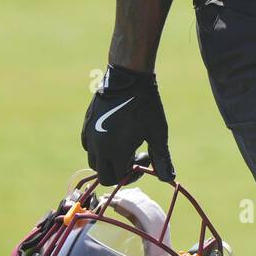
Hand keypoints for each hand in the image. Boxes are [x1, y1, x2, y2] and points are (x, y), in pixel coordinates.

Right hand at [81, 65, 174, 184]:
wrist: (128, 77)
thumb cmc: (146, 104)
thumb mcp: (157, 132)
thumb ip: (161, 158)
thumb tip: (168, 178)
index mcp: (114, 151)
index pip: (116, 178)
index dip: (131, 174)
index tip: (144, 157)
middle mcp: (97, 146)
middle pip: (103, 173)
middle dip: (118, 170)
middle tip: (134, 154)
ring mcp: (89, 134)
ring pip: (94, 159)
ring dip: (108, 159)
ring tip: (125, 143)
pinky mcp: (86, 123)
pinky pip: (88, 144)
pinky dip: (99, 147)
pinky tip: (115, 133)